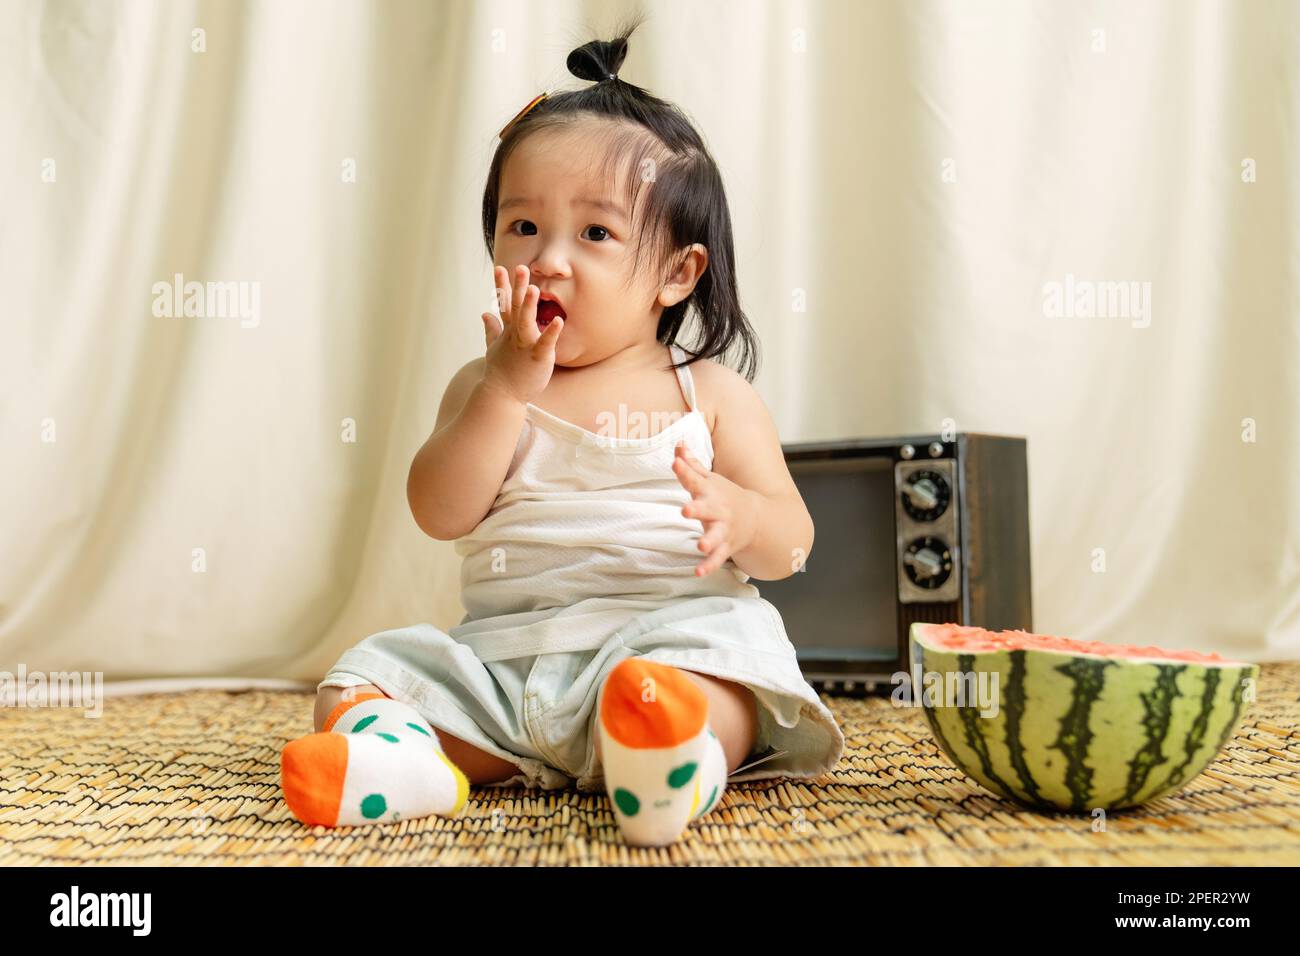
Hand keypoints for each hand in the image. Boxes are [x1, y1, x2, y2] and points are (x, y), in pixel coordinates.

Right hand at [480, 264, 564, 404]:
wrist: (502, 395)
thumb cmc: (500, 372)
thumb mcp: (493, 347)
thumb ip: (491, 329)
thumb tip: (485, 313)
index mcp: (508, 331)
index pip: (504, 304)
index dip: (502, 286)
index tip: (500, 268)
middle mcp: (515, 335)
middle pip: (515, 307)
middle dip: (517, 287)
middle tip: (521, 268)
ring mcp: (525, 345)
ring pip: (526, 322)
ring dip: (529, 305)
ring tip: (534, 288)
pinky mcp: (537, 357)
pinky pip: (545, 343)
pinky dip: (551, 332)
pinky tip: (558, 321)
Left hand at [671, 440, 760, 576]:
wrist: (757, 519)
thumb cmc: (725, 497)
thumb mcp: (710, 480)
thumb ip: (692, 465)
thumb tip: (678, 444)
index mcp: (710, 492)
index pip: (695, 479)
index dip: (684, 470)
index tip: (676, 462)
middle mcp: (718, 510)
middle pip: (706, 509)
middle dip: (697, 509)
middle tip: (686, 510)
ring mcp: (723, 530)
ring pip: (715, 537)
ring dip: (708, 541)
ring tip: (700, 546)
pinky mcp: (725, 548)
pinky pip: (716, 559)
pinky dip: (709, 566)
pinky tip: (698, 572)